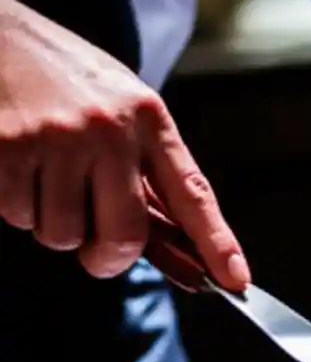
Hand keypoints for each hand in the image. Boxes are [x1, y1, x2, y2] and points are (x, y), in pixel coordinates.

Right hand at [0, 0, 249, 289]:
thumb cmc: (64, 79)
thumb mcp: (121, 110)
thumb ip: (146, 174)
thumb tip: (178, 250)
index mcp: (149, 118)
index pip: (192, 193)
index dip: (217, 243)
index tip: (236, 282)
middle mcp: (110, 130)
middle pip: (125, 236)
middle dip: (109, 259)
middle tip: (97, 255)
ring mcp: (57, 139)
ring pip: (63, 235)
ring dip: (52, 225)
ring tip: (45, 176)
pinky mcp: (7, 149)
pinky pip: (18, 217)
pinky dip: (16, 207)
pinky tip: (16, 166)